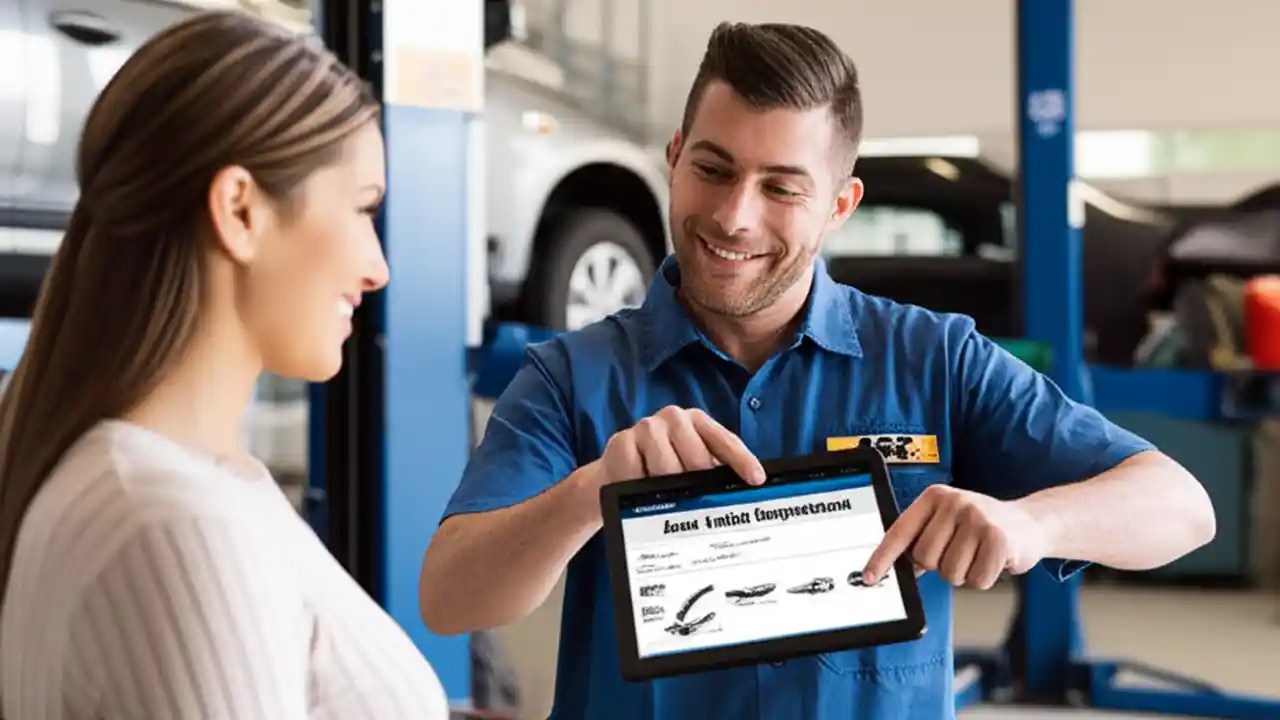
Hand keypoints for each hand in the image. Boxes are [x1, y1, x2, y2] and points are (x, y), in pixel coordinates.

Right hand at [591, 406, 765, 488]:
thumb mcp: (691, 466)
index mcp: (698, 421)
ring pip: (667, 468)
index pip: (725, 441)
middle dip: (698, 484)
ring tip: (664, 494)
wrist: (619, 468)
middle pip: (697, 459)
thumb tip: (742, 491)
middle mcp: (674, 417)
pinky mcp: (621, 440)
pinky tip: (639, 487)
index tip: (757, 479)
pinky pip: (637, 472)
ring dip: (667, 487)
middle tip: (694, 500)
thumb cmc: (664, 467)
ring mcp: (647, 427)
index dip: (742, 460)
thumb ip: (713, 473)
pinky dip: (640, 485)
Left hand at [862, 485, 1046, 588]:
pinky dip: (983, 579)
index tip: (869, 578)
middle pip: (925, 558)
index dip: (883, 558)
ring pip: (951, 573)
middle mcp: (954, 502)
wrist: (1029, 523)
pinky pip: (976, 580)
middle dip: (940, 566)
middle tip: (959, 553)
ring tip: (977, 555)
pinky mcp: (999, 539)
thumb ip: (921, 539)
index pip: (900, 532)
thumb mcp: (946, 523)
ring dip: (964, 574)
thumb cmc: (980, 527)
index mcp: (933, 497)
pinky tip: (992, 561)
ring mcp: (977, 518)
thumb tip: (895, 567)